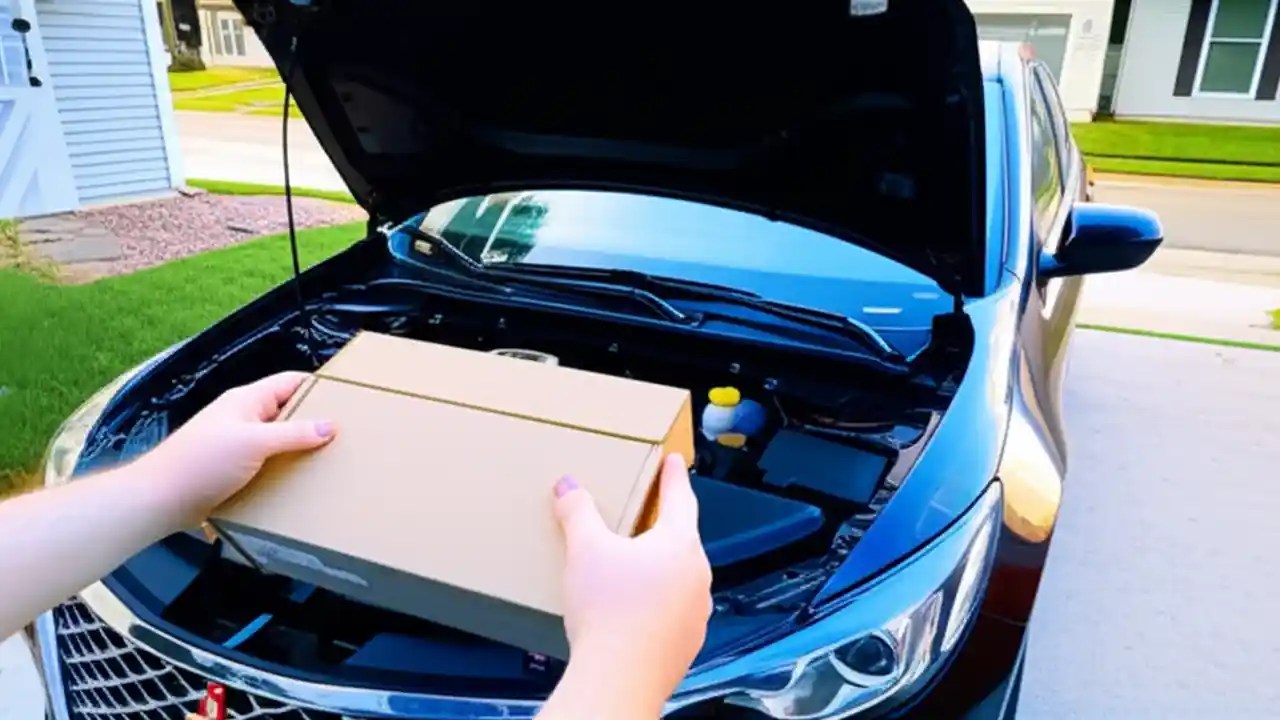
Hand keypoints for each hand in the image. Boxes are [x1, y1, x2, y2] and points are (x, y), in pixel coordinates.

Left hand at [141, 371, 334, 525]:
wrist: (160, 500)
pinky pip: (267, 466)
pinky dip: (282, 473)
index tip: (348, 399)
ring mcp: (238, 445)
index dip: (317, 386)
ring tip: (330, 462)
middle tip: (347, 436)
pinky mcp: (233, 471)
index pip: (290, 382)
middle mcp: (244, 418)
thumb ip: (293, 433)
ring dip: (298, 452)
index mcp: (247, 400)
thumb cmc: (203, 462)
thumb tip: (331, 425)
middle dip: (314, 423)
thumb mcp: (254, 442)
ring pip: (278, 442)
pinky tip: (301, 485)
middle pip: (287, 413)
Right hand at [540, 454, 711, 719]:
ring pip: (680, 578)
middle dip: (664, 527)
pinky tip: (635, 611)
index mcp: (680, 545)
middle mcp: (697, 576)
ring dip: (660, 569)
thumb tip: (568, 486)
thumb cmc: (608, 610)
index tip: (676, 462)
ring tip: (635, 567)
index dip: (674, 477)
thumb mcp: (585, 550)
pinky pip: (674, 612)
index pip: (680, 499)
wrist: (620, 679)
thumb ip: (578, 512)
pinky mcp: (687, 643)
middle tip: (649, 514)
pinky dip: (657, 604)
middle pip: (682, 540)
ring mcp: (696, 612)